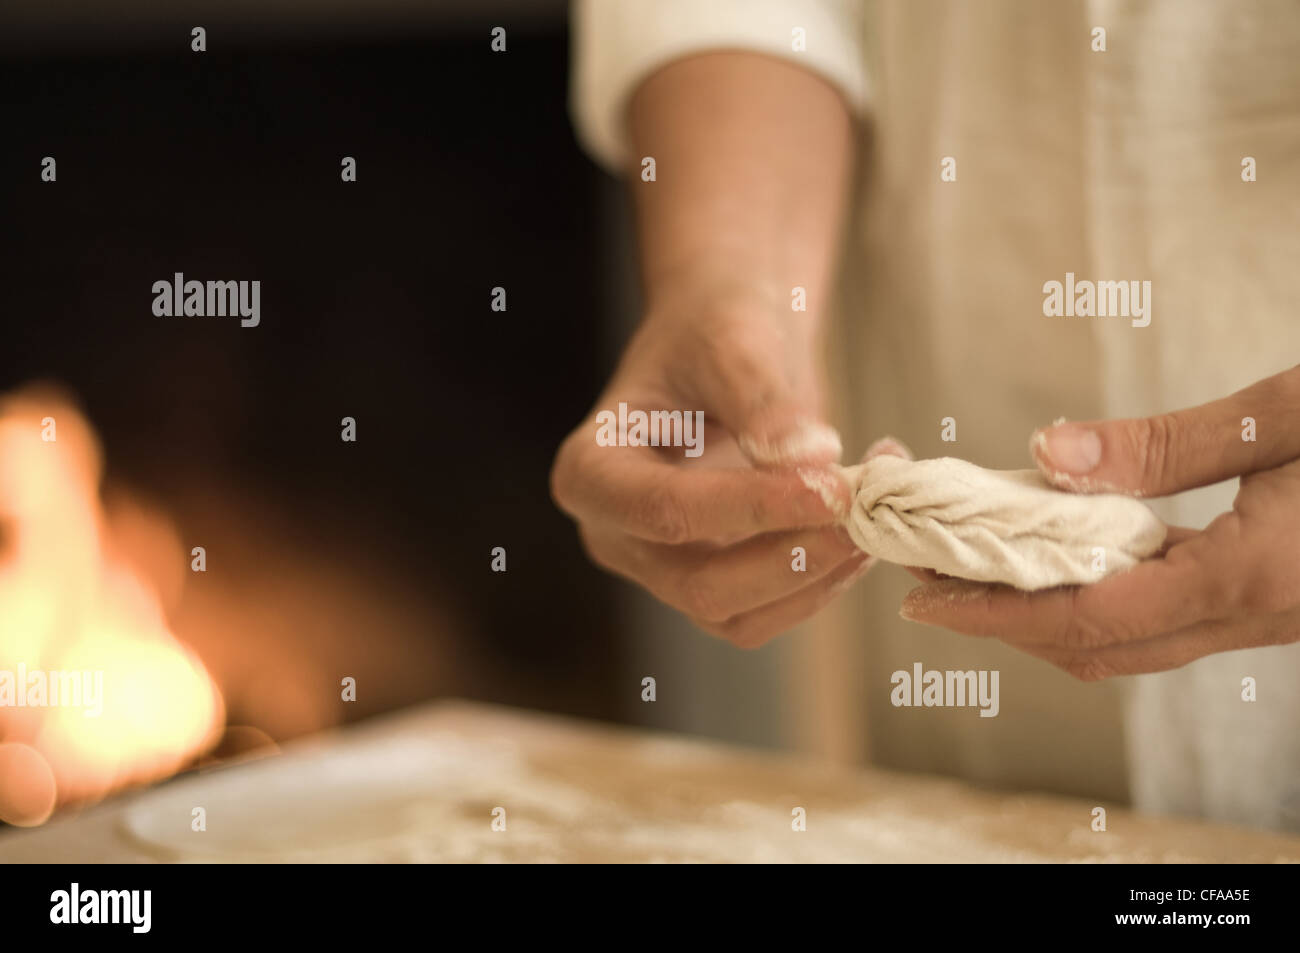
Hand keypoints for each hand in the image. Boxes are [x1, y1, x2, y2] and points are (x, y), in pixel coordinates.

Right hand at [552, 284, 881, 647]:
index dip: (753, 509)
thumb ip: (763, 398)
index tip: (834, 487)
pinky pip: (766, 611)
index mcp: (591, 472)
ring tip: (874, 512)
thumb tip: (807, 454)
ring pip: (738, 614)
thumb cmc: (714, 329)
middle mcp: (615, 533)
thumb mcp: (733, 341)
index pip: (666, 511)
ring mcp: (660, 567)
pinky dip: (822, 582)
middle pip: (699, 584)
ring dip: (815, 576)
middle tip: (863, 511)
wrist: (728, 345)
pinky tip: (860, 530)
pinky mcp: (710, 582)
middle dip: (791, 559)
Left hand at [899, 365, 1299, 678]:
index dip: (997, 611)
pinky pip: (1167, 618)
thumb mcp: (1279, 417)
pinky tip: (1061, 556)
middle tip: (928, 572)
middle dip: (1004, 616)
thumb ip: (1163, 446)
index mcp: (1251, 579)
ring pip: (1133, 640)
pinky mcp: (1273, 600)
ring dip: (1049, 612)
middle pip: (1099, 644)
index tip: (923, 599)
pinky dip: (1101, 596)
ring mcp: (1268, 617)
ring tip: (977, 565)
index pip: (1090, 617)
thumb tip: (1048, 452)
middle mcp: (1256, 616)